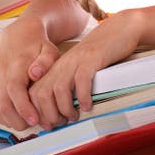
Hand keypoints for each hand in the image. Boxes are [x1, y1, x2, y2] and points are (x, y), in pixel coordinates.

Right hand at [0, 18, 60, 131]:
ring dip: (6, 120)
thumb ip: (46, 61)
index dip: (23, 108)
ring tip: (21, 122)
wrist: (20, 35)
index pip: (14, 90)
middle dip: (17, 120)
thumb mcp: (49, 50)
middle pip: (2, 104)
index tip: (35, 120)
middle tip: (30, 124)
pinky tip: (7, 117)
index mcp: (16, 64)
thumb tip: (35, 73)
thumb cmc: (39, 45)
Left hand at [28, 10, 142, 130]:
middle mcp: (63, 64)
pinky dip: (82, 97)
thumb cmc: (101, 54)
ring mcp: (76, 60)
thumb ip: (68, 85)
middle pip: (42, 93)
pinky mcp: (92, 58)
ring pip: (59, 89)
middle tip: (63, 122)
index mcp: (57, 67)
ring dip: (65, 108)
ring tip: (74, 116)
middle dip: (50, 114)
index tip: (49, 125)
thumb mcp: (78, 68)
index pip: (35, 93)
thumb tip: (60, 113)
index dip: (39, 113)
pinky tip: (87, 105)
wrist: (120, 29)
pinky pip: (81, 80)